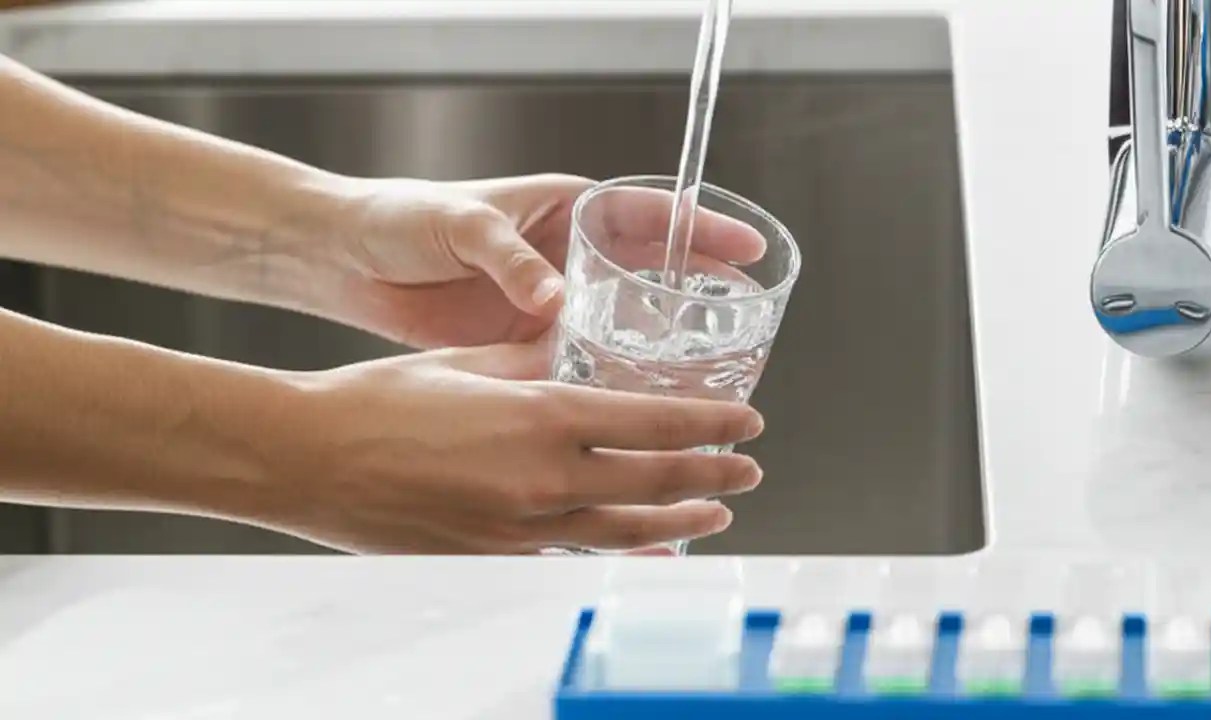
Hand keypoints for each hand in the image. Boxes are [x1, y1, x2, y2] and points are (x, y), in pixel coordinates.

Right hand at [261, 342, 763, 553]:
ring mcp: (522, 526)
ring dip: (681, 519)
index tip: (746, 419)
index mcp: (541, 416)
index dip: (711, 422)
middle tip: (749, 468)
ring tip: (717, 512)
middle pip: (655, 480)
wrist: (308, 459)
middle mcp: (543, 479)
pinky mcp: (497, 555)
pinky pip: (578, 554)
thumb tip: (572, 355)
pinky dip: (622, 549)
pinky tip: (647, 547)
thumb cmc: (376, 401)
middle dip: (714, 473)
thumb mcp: (469, 361)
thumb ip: (533, 361)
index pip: (654, 422)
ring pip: (626, 528)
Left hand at [314, 174, 765, 347]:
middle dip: (701, 296)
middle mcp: (567, 257)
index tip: (748, 250)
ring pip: (623, 325)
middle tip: (748, 322)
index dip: (704, 232)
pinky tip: (634, 409)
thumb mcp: (460, 226)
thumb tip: (557, 300)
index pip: (650, 216)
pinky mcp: (525, 342)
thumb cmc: (400, 218)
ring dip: (660, 348)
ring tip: (705, 376)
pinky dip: (607, 382)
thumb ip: (510, 259)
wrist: (344, 258)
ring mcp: (551, 302)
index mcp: (562, 210)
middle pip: (652, 275)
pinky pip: (581, 362)